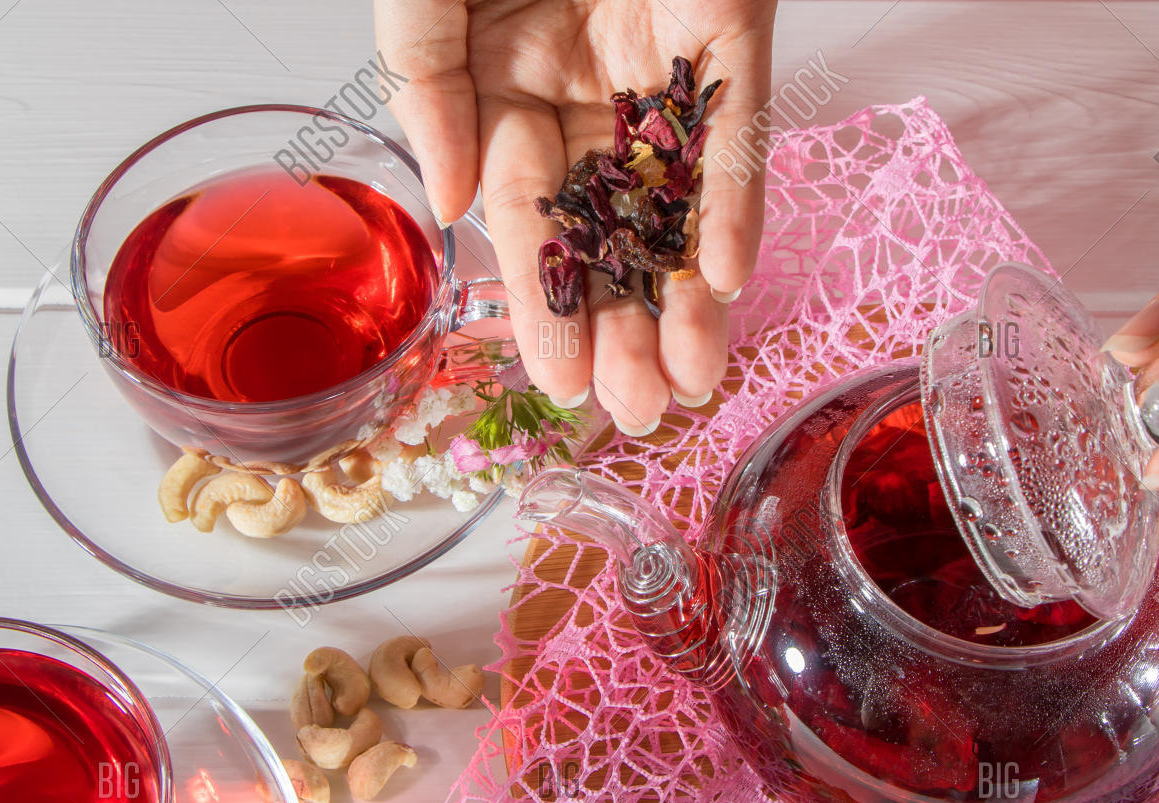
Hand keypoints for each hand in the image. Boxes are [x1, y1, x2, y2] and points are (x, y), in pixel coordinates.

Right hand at [376, 0, 776, 433]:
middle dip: (622, 327)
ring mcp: (661, 74)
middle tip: (637, 409)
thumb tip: (447, 203)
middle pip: (608, 235)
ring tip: (691, 377)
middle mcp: (586, 99)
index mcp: (504, 93)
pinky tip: (723, 276)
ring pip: (676, 204)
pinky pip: (736, 133)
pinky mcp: (727, 37)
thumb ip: (423, 85)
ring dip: (684, 295)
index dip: (544, 306)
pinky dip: (732, 204)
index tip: (561, 383)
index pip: (527, 223)